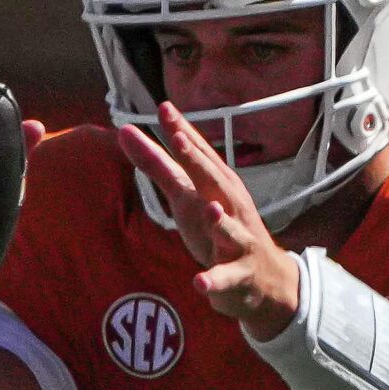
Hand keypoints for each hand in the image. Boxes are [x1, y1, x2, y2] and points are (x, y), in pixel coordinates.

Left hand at [114, 103, 299, 338]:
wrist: (264, 280)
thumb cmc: (218, 230)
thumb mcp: (187, 197)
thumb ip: (157, 167)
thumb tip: (124, 132)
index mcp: (218, 186)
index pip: (200, 154)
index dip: (182, 132)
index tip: (165, 107)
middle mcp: (232, 208)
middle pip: (215, 182)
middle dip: (199, 161)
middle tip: (179, 138)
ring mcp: (239, 241)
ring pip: (231, 230)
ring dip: (221, 220)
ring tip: (209, 209)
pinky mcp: (239, 275)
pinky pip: (226, 278)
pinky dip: (214, 280)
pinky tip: (199, 282)